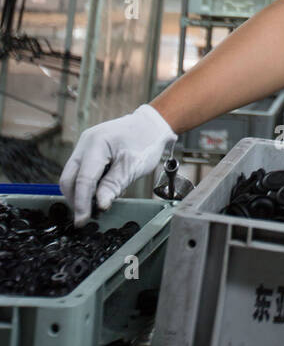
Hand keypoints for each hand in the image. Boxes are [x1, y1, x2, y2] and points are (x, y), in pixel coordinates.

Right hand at [60, 104, 177, 224]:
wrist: (152, 124)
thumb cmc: (147, 141)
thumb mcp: (134, 166)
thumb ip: (114, 185)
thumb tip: (100, 205)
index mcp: (96, 143)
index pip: (83, 179)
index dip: (82, 203)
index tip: (82, 221)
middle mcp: (85, 143)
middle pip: (69, 178)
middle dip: (75, 200)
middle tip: (86, 218)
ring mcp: (84, 146)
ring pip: (72, 176)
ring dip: (80, 193)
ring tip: (94, 207)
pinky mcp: (87, 151)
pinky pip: (80, 171)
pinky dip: (86, 185)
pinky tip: (98, 193)